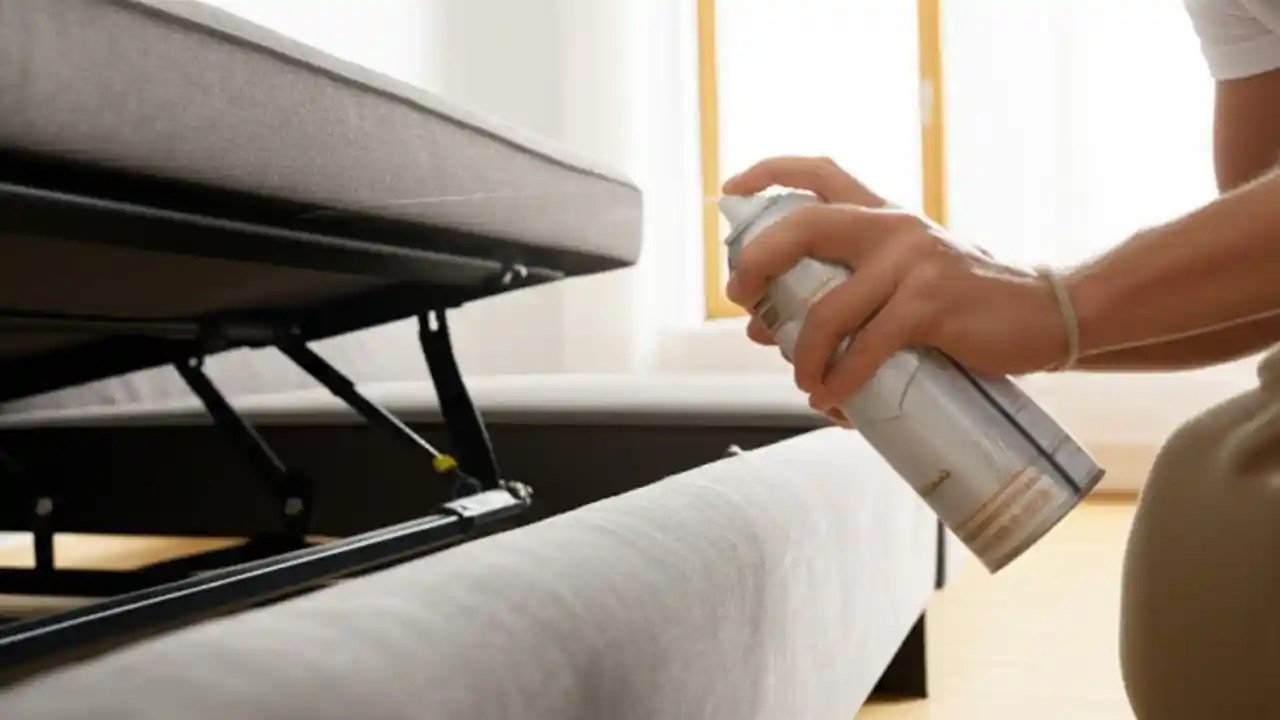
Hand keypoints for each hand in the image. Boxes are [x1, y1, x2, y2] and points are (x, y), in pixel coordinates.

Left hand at [722, 156, 1068, 414]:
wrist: (1044, 315)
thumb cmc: (963, 306)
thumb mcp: (902, 286)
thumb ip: (841, 295)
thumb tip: (759, 328)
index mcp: (883, 215)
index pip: (819, 172)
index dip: (768, 174)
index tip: (730, 191)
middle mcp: (892, 227)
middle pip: (803, 226)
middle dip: (758, 262)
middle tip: (742, 299)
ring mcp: (911, 261)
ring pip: (826, 310)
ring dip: (802, 355)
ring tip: (805, 383)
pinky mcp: (930, 304)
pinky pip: (865, 348)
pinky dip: (841, 381)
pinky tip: (834, 400)